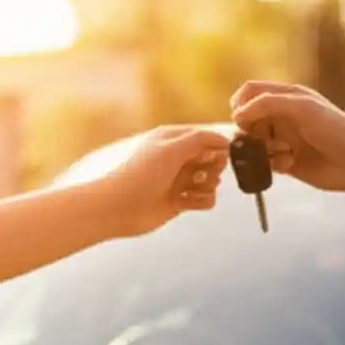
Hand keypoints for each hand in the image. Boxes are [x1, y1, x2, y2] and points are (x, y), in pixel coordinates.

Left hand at [107, 126, 229, 236]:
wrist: (119, 207)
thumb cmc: (141, 174)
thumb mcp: (172, 148)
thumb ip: (201, 140)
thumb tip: (225, 140)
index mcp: (173, 139)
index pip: (206, 137)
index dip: (217, 146)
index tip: (216, 156)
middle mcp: (177, 158)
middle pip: (213, 159)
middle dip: (213, 167)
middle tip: (198, 174)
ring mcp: (179, 180)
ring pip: (212, 180)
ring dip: (207, 185)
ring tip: (189, 189)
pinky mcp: (180, 201)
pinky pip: (205, 199)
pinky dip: (201, 201)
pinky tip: (186, 203)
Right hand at [230, 81, 344, 191]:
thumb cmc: (335, 130)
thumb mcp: (300, 107)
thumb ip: (266, 104)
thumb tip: (236, 115)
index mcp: (287, 96)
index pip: (249, 92)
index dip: (240, 104)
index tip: (243, 119)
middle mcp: (283, 116)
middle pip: (247, 120)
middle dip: (251, 132)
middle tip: (264, 140)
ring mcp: (284, 139)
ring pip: (253, 144)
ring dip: (263, 150)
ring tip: (284, 153)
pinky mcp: (286, 162)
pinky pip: (265, 162)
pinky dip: (273, 164)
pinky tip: (291, 164)